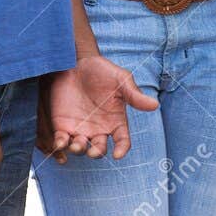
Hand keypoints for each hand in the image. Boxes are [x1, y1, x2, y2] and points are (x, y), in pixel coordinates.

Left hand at [41, 54, 158, 161]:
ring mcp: (80, 129)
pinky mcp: (63, 126)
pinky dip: (60, 145)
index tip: (118, 154)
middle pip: (99, 150)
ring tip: (76, 144)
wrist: (76, 62)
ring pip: (80, 149)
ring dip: (78, 150)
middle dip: (96, 153)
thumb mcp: (121, 80)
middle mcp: (99, 129)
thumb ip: (134, 94)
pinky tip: (60, 142)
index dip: (122, 149)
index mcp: (115, 121)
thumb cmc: (102, 70)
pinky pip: (62, 141)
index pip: (122, 141)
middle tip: (93, 149)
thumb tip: (155, 105)